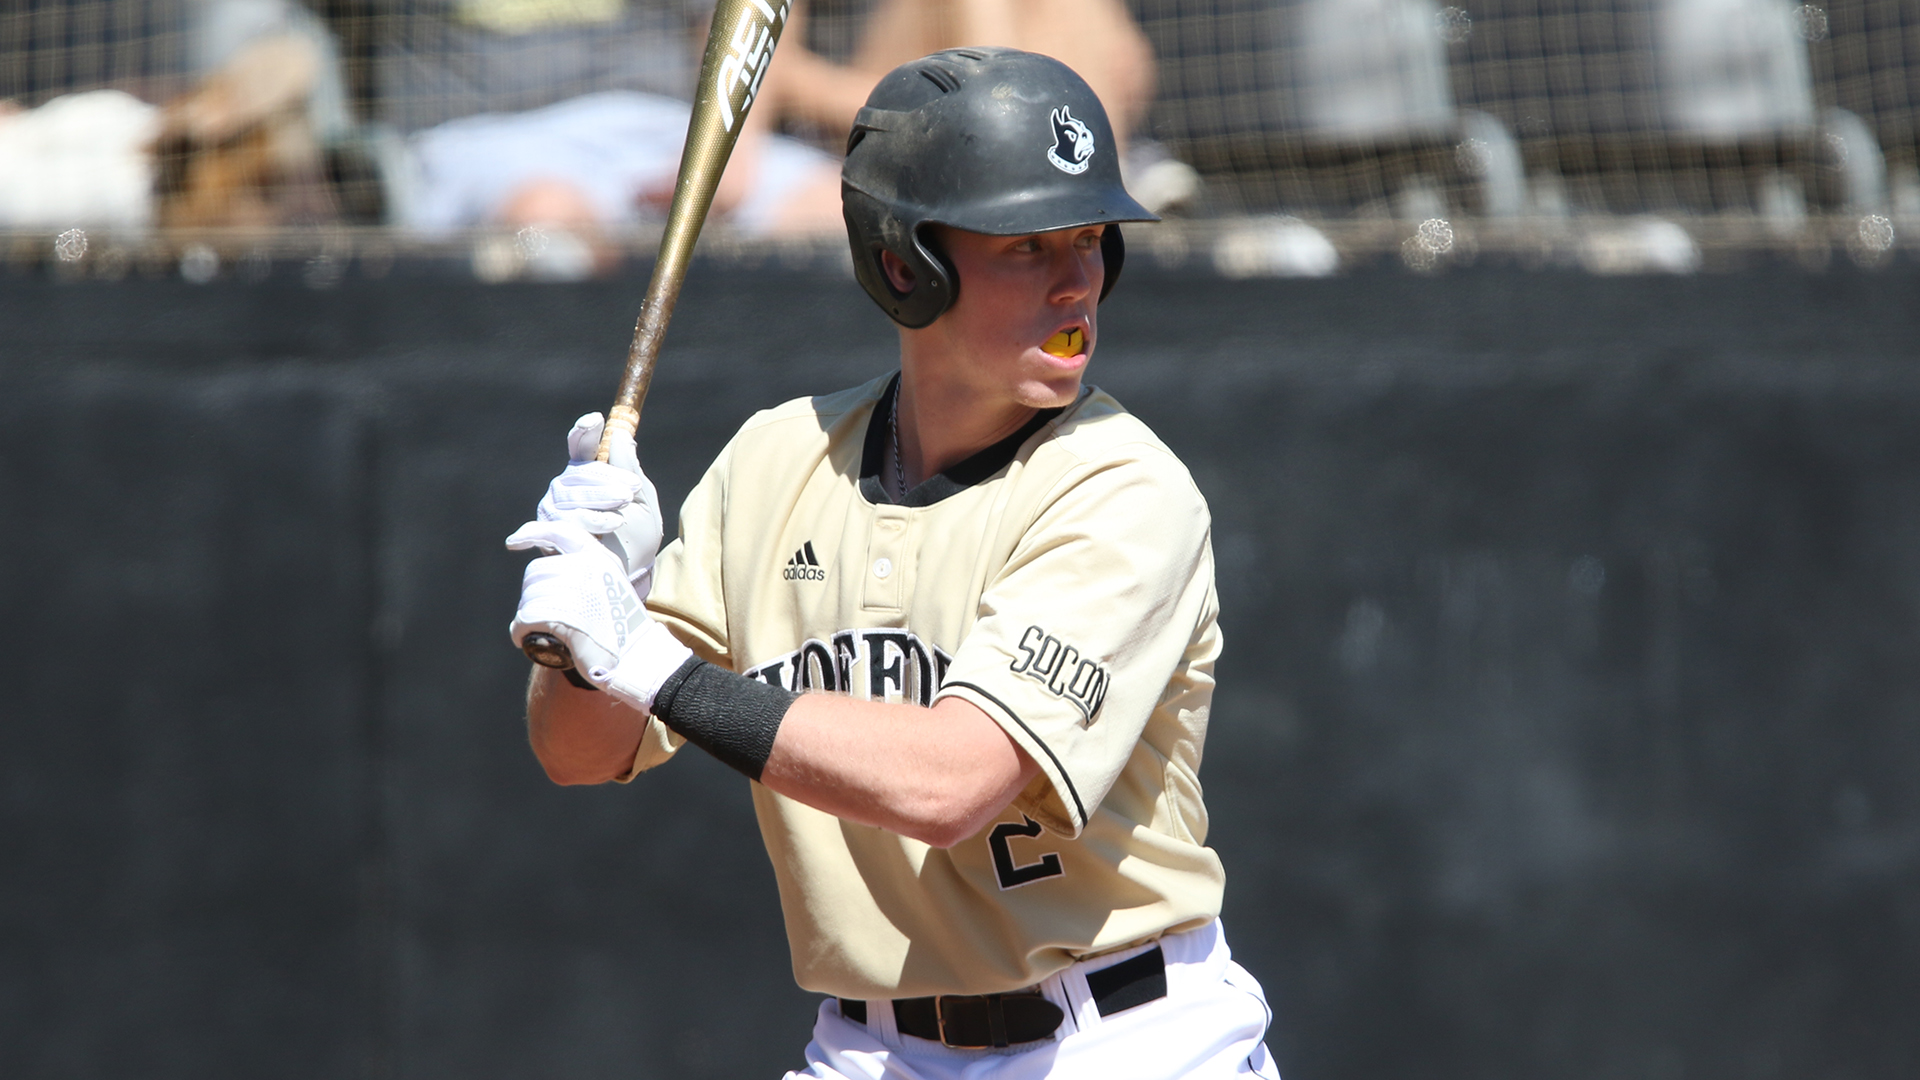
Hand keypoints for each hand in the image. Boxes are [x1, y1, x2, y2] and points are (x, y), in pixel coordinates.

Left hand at [506, 519, 692, 709]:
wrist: (634, 657)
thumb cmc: (618, 627)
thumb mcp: (610, 586)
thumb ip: (587, 570)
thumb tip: (548, 565)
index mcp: (601, 558)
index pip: (561, 532)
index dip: (533, 532)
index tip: (513, 541)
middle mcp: (590, 570)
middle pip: (537, 571)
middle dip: (531, 594)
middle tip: (538, 613)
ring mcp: (579, 592)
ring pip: (530, 596)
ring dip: (526, 614)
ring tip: (534, 628)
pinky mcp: (567, 618)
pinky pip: (527, 617)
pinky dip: (519, 629)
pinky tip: (522, 637)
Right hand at [533, 412, 662, 593]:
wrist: (632, 574)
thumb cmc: (638, 536)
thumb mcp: (642, 499)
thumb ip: (630, 468)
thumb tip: (621, 436)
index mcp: (588, 474)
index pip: (580, 447)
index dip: (584, 433)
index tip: (596, 420)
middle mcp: (565, 488)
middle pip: (576, 472)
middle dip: (604, 477)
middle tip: (630, 489)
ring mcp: (554, 510)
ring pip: (568, 494)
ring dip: (599, 499)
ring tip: (623, 510)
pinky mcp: (549, 533)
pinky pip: (564, 520)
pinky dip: (591, 521)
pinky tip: (611, 525)